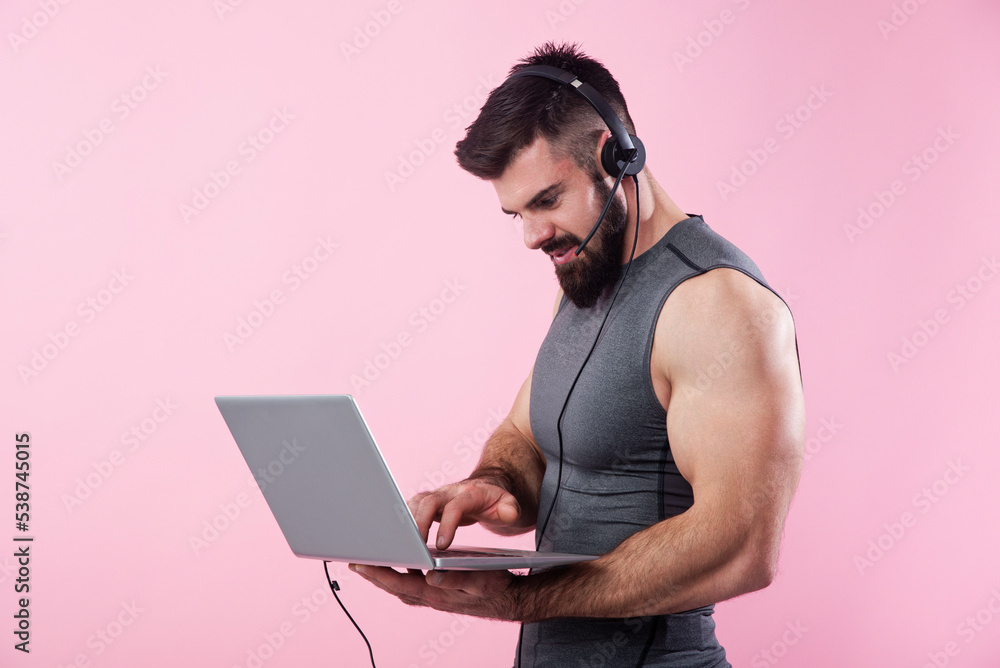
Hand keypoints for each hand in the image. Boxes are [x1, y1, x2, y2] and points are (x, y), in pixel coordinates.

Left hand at [349, 564, 521, 620]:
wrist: (510, 597)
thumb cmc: (496, 585)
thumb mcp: (481, 579)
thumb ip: (456, 579)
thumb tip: (430, 577)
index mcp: (436, 594)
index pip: (400, 584)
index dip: (378, 574)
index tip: (360, 564)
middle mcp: (431, 596)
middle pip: (394, 586)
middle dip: (373, 574)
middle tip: (353, 562)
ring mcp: (433, 596)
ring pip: (401, 586)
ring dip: (384, 575)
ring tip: (368, 563)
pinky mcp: (438, 592)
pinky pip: (411, 584)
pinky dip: (399, 575)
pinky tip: (397, 565)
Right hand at [407, 478, 521, 548]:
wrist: (487, 488)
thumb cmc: (496, 501)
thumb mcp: (509, 504)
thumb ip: (510, 509)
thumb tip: (508, 514)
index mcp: (470, 493)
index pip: (456, 506)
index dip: (447, 524)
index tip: (442, 546)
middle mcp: (449, 492)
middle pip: (428, 501)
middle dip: (419, 523)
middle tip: (415, 548)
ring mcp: (436, 497)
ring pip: (415, 503)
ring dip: (407, 523)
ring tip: (403, 547)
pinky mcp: (427, 504)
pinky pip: (411, 510)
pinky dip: (403, 524)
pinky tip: (400, 543)